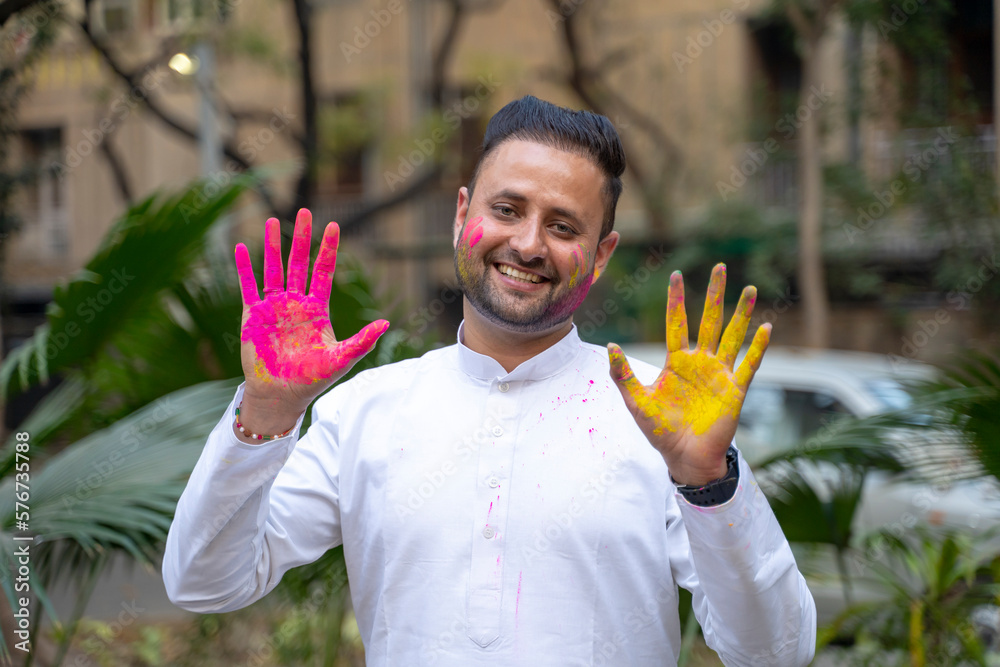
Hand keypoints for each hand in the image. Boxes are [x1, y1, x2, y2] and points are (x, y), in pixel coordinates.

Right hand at [234, 209, 388, 431]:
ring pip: (272, 269)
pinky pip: (247, 287)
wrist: (281, 395)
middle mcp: (295, 303)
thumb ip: (363, 340)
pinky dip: (244, 268)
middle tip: (304, 210)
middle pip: (298, 263)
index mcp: (317, 309)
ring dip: (272, 246)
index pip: (323, 271)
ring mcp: (272, 307)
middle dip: (301, 237)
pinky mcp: (251, 316)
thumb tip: (386, 323)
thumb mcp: (342, 359)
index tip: (333, 226)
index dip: (327, 249)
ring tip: (272, 220)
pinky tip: (241, 248)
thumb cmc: (313, 379)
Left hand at [607, 264, 768, 484]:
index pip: (676, 323)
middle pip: (710, 320)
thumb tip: (610, 346)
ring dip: (741, 313)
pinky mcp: (735, 391)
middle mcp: (701, 362)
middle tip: (719, 267)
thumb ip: (622, 375)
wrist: (685, 458)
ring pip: (733, 336)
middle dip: (714, 294)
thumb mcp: (636, 402)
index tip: (676, 275)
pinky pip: (749, 365)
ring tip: (749, 289)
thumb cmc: (660, 431)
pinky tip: (766, 328)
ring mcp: (720, 374)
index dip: (676, 300)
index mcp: (677, 362)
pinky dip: (757, 347)